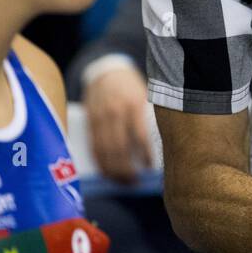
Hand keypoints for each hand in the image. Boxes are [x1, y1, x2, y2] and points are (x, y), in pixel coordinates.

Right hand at [83, 65, 154, 183]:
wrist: (107, 70)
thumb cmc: (132, 87)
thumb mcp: (145, 95)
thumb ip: (149, 117)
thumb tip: (162, 147)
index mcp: (133, 103)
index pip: (139, 135)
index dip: (144, 154)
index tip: (150, 168)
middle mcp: (115, 111)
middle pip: (119, 147)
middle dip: (127, 169)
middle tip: (136, 182)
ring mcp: (100, 117)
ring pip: (104, 150)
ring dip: (113, 170)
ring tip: (124, 182)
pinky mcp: (90, 121)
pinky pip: (94, 146)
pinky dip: (100, 163)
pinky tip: (108, 173)